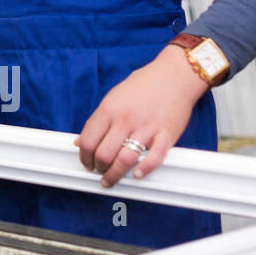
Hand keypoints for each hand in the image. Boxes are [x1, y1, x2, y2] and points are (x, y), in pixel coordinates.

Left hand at [75, 45, 208, 186]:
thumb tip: (81, 141)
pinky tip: (137, 175)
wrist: (174, 75)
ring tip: (111, 179)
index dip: (83, 157)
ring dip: (115, 175)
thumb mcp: (113, 98)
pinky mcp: (166, 134)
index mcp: (109, 110)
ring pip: (124, 160)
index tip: (85, 163)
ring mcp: (146, 128)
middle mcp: (125, 120)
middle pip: (103, 154)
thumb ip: (98, 120)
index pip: (88, 140)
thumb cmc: (144, 85)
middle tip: (99, 172)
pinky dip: (144, 170)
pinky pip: (154, 158)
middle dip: (98, 168)